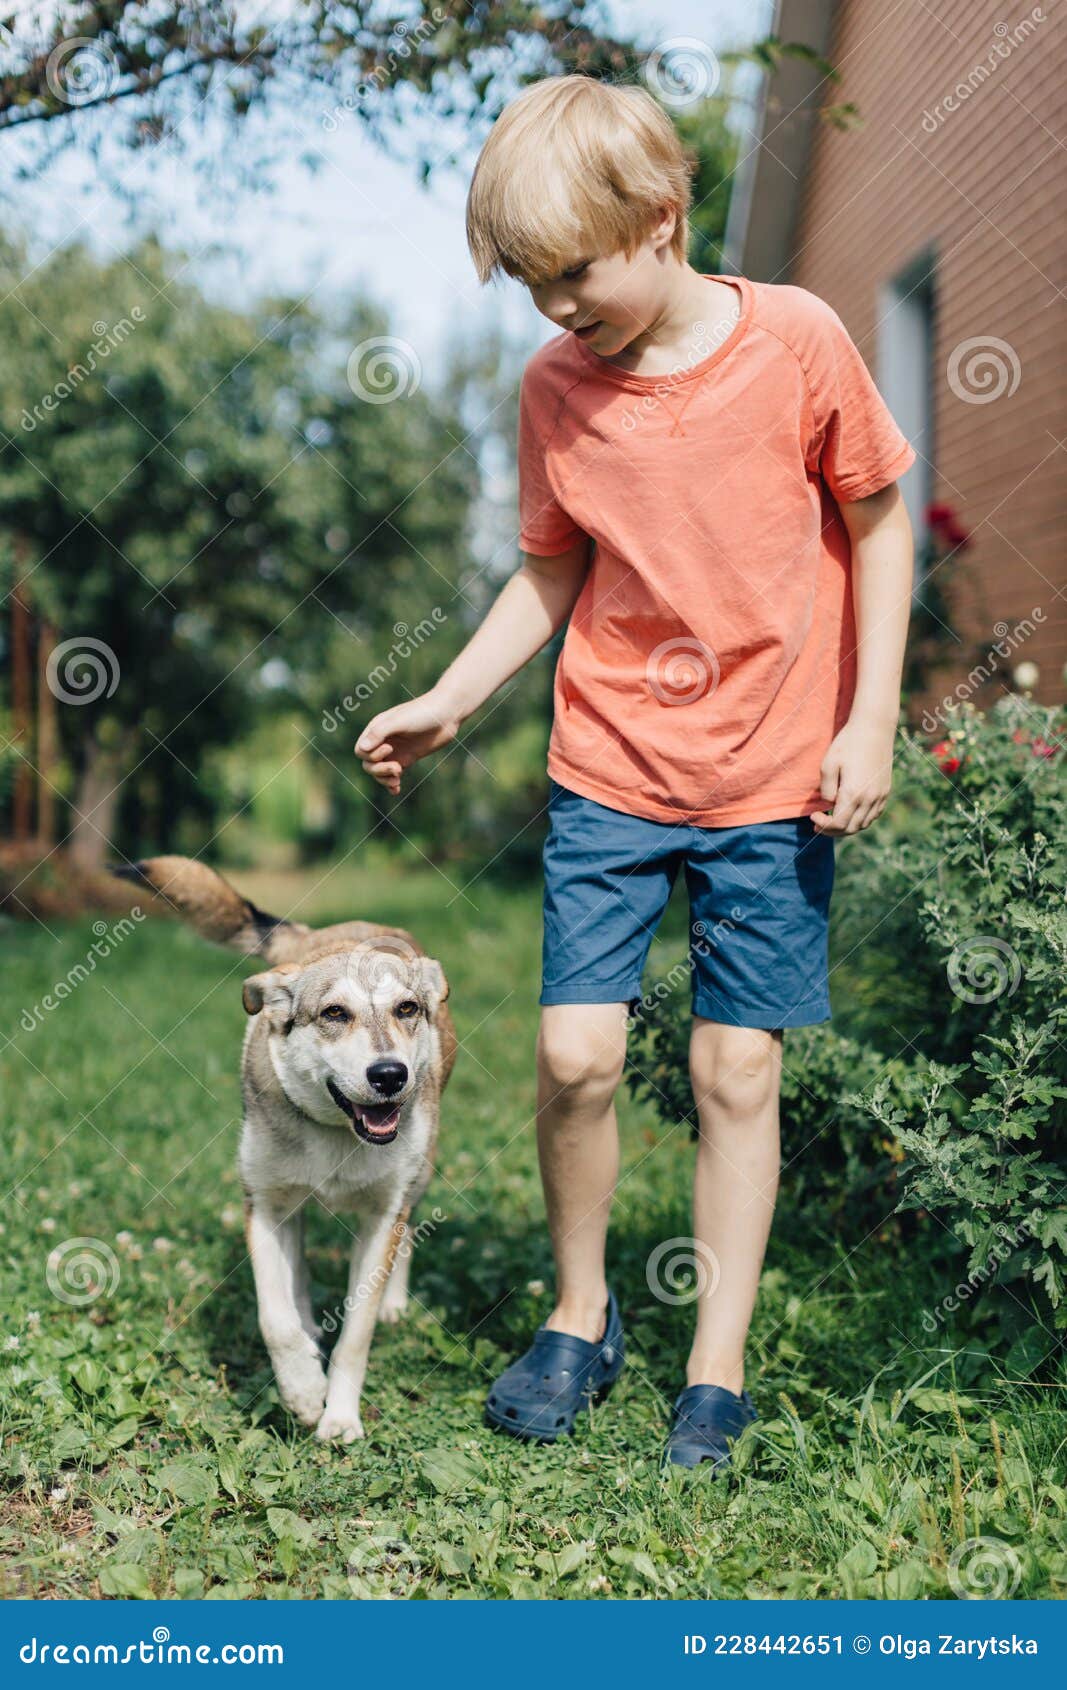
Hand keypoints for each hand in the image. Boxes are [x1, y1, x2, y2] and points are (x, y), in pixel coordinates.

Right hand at [354, 690, 461, 795]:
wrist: (447, 714)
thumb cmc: (422, 713)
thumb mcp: (398, 721)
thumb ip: (379, 733)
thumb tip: (362, 750)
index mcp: (377, 729)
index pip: (361, 750)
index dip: (371, 755)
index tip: (389, 748)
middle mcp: (383, 740)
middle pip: (368, 764)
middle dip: (379, 770)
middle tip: (398, 767)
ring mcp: (396, 750)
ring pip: (379, 772)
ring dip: (385, 779)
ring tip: (398, 778)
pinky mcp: (408, 758)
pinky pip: (394, 774)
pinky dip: (392, 784)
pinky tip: (396, 790)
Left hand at [810, 714, 895, 835]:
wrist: (874, 729)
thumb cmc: (848, 744)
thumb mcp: (828, 764)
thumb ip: (827, 790)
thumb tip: (830, 804)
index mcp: (853, 793)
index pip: (838, 824)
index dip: (824, 826)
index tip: (813, 816)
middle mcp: (869, 799)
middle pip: (851, 828)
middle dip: (832, 830)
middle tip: (818, 825)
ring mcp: (880, 796)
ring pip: (863, 824)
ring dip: (847, 827)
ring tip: (833, 820)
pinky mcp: (885, 791)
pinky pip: (873, 815)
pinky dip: (861, 820)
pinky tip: (850, 812)